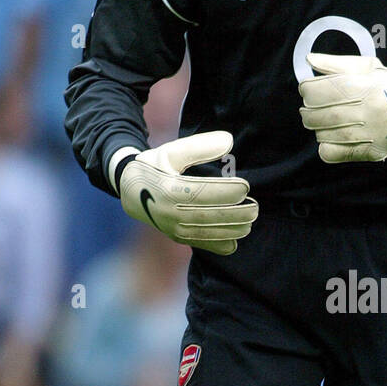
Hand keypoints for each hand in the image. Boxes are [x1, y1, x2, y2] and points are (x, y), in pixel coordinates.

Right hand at [115, 132, 257, 254]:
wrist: (131, 192)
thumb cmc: (155, 167)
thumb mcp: (171, 151)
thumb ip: (199, 146)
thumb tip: (229, 140)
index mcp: (167, 189)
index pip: (201, 192)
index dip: (225, 191)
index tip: (246, 187)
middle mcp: (169, 212)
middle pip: (208, 216)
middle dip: (235, 214)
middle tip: (255, 207)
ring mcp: (173, 228)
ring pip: (207, 233)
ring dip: (232, 230)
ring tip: (250, 222)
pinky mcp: (177, 237)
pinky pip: (201, 244)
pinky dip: (220, 245)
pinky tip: (236, 239)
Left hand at [298, 53, 386, 163]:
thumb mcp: (368, 67)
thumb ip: (336, 63)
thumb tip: (308, 59)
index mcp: (361, 87)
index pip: (316, 92)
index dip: (307, 89)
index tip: (310, 88)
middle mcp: (364, 111)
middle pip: (316, 115)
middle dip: (308, 111)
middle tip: (313, 107)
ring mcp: (368, 134)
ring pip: (322, 135)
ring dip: (318, 128)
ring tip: (327, 121)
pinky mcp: (371, 151)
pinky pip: (334, 154)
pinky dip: (326, 147)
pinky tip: (332, 138)